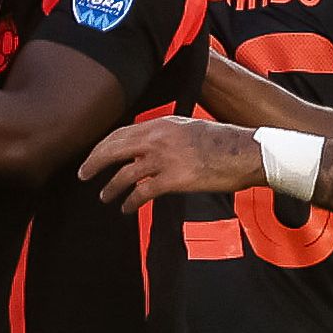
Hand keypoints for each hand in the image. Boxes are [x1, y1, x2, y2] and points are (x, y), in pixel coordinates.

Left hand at [80, 119, 267, 209]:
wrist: (249, 153)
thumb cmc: (226, 142)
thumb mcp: (192, 128)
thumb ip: (168, 134)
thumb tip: (151, 145)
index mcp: (162, 124)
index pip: (121, 133)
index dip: (104, 145)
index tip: (95, 155)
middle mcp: (158, 138)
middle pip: (113, 150)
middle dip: (94, 163)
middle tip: (83, 174)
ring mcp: (164, 159)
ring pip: (123, 174)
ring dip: (110, 187)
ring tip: (105, 196)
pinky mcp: (173, 180)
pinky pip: (141, 192)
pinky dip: (130, 201)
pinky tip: (126, 208)